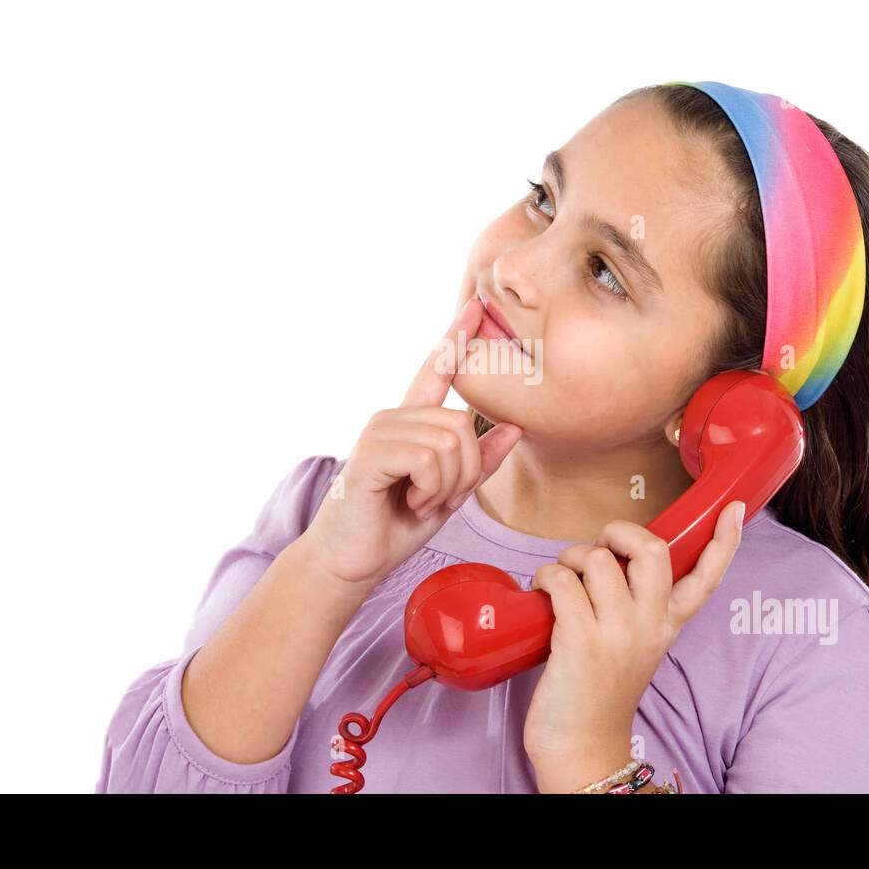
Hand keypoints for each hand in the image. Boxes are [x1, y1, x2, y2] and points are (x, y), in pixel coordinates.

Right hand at [301, 297, 522, 587]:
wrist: (353, 562)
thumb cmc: (395, 525)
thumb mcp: (449, 493)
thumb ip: (480, 461)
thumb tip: (515, 426)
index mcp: (411, 422)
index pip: (436, 370)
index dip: (455, 338)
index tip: (474, 307)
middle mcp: (393, 417)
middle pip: (462, 424)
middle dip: (465, 471)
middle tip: (438, 499)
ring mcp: (379, 432)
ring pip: (449, 442)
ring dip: (446, 485)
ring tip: (420, 502)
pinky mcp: (370, 453)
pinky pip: (427, 458)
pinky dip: (430, 489)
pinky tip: (409, 502)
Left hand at [522, 500, 745, 792]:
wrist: (581, 747)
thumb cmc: (597, 691)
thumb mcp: (634, 647)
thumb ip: (634, 607)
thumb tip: (606, 557)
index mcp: (667, 626)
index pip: (707, 578)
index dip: (724, 541)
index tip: (734, 510)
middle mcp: (650, 625)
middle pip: (653, 550)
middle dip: (620, 531)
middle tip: (600, 548)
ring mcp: (618, 631)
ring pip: (599, 558)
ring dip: (570, 557)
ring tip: (561, 580)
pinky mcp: (581, 639)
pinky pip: (563, 579)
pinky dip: (546, 576)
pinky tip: (542, 593)